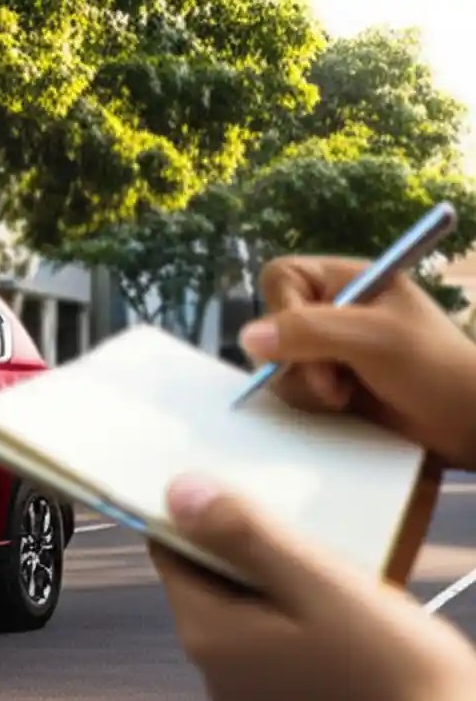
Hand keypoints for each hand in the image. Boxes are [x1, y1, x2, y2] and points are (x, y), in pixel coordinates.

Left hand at [151, 474, 475, 700]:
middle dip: (238, 538)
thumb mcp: (321, 585)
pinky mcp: (278, 695)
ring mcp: (245, 686)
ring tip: (318, 547)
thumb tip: (179, 491)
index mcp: (208, 634)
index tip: (225, 475)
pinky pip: (268, 631)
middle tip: (286, 508)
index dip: (191, 508)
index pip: (169, 549)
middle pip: (205, 574)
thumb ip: (246, 536)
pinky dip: (288, 604)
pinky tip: (332, 592)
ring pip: (240, 601)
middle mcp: (215, 665)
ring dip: (269, 570)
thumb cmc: (393, 673)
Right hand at [242, 255, 475, 469]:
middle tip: (334, 381)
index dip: (283, 308)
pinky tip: (344, 406)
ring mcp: (328, 349)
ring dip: (306, 385)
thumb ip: (310, 332)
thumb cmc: (434, 367)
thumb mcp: (373, 339)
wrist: (468, 423)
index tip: (307, 340)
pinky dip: (310, 402)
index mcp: (347, 280)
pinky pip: (291, 389)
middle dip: (298, 359)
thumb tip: (246, 337)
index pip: (281, 277)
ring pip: (276, 362)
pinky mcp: (327, 383)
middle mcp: (331, 309)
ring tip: (346, 396)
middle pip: (272, 324)